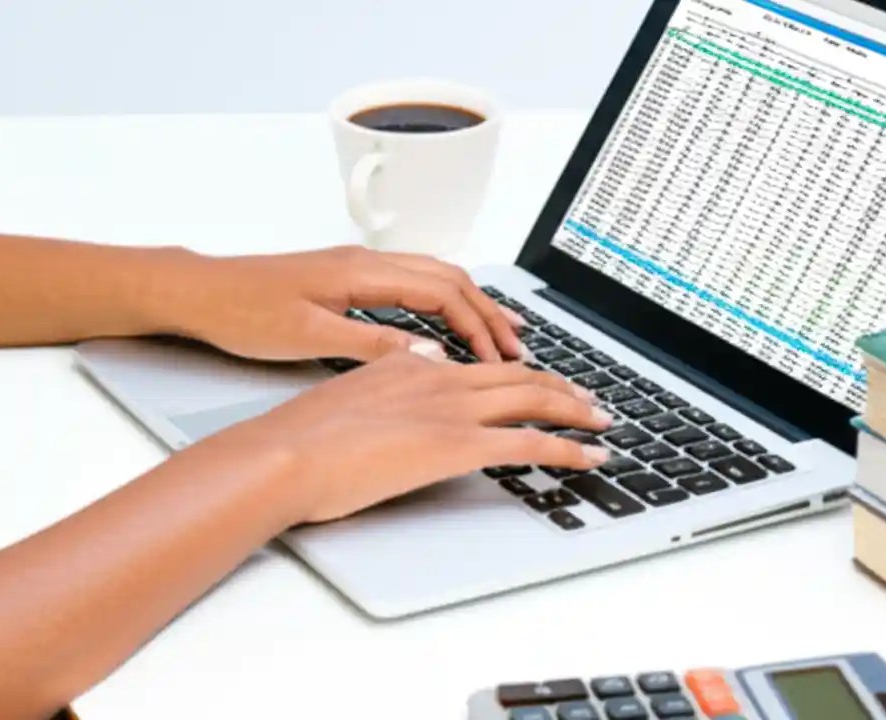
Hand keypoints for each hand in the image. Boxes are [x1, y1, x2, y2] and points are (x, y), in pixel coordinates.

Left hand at [163, 246, 525, 362]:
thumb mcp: (306, 337)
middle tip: (518, 346)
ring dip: (471, 305)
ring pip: (434, 277)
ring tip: (501, 332)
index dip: (477, 325)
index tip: (499, 356)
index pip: (441, 292)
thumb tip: (425, 357)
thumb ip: (370, 344)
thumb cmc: (240, 311)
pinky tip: (449, 324)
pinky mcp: (347, 279)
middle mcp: (366, 263)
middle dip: (489, 312)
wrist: (196, 291)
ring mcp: (358, 268)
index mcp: (361, 273)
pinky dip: (443, 303)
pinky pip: (413, 284)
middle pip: (449, 278)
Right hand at [234, 353, 612, 523]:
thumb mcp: (347, 394)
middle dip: (562, 386)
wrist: (283, 454)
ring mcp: (452, 409)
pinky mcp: (458, 445)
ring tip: (602, 421)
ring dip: (576, 409)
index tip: (536, 381)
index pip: (480, 364)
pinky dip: (569, 448)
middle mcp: (439, 378)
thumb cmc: (299, 438)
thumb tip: (414, 367)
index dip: (517, 372)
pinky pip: (530, 443)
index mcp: (411, 364)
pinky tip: (590, 457)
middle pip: (518, 375)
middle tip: (589, 399)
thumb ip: (384, 380)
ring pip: (534, 399)